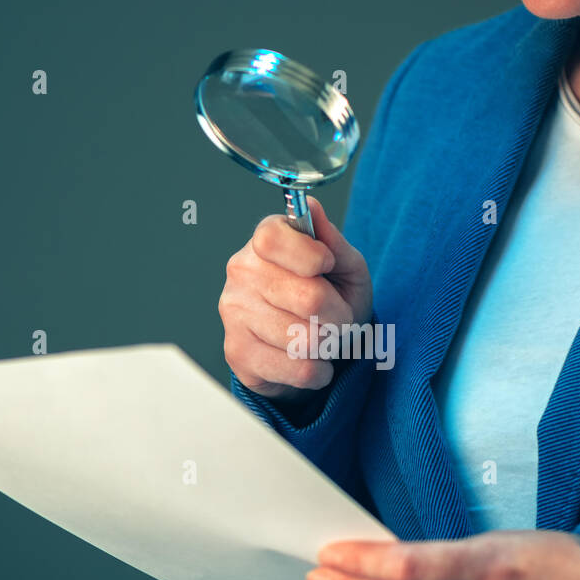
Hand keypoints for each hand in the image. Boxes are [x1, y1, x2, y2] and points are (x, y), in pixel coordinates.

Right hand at [219, 196, 372, 401]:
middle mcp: (241, 272)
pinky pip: (298, 369)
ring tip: (322, 338)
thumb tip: (310, 208)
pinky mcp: (238, 353)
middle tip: (338, 316)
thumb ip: (333, 241)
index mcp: (265, 239)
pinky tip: (311, 361)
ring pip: (305, 339)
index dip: (314, 258)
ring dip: (329, 345)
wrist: (314, 347)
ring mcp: (234, 313)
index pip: (275, 240)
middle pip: (309, 298)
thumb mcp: (346, 266)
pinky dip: (318, 371)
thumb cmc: (330, 297)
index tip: (326, 267)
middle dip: (339, 315)